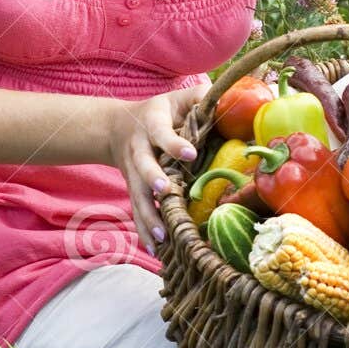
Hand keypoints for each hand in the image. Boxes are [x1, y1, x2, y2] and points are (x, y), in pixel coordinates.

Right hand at [107, 84, 204, 254]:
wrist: (116, 128)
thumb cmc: (162, 112)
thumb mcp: (178, 97)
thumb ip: (201, 97)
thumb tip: (231, 100)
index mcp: (151, 124)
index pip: (161, 132)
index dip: (174, 142)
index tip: (190, 153)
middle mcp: (138, 150)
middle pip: (142, 166)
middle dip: (153, 179)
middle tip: (165, 191)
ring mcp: (133, 174)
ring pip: (138, 196)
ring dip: (149, 216)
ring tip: (162, 236)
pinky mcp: (134, 191)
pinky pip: (137, 212)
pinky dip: (144, 230)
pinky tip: (156, 250)